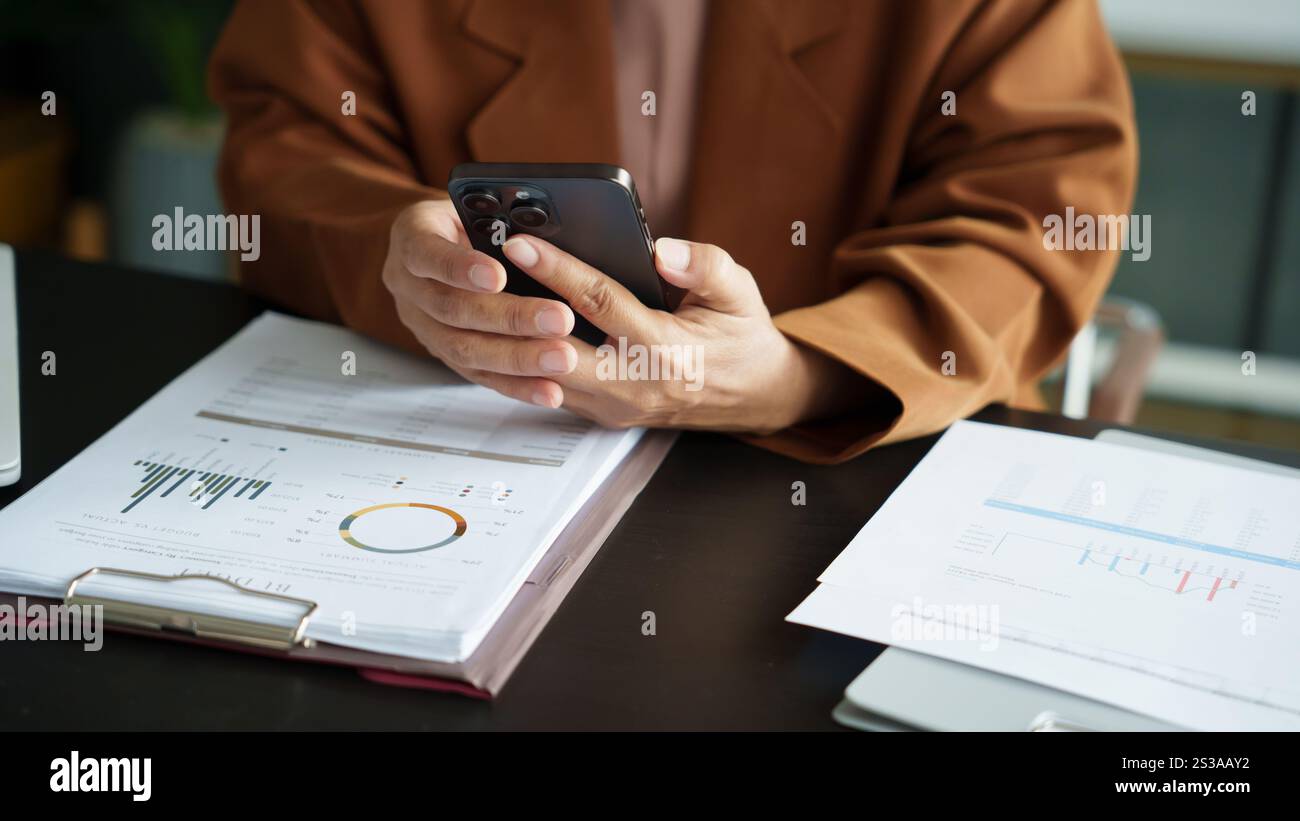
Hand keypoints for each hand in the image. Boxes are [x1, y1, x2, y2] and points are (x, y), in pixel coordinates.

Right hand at [382, 200, 578, 406]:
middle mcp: (408, 284)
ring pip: (464, 349)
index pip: (428, 254)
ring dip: (518, 357)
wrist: (445, 242)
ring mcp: (422, 325)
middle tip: (559, 319)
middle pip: (454, 309)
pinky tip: (550, 392)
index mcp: (412, 236)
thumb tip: (553, 236)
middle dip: (510, 317)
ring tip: (563, 358)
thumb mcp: (478, 204)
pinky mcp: (444, 354)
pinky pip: (479, 376)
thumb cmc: (471, 217)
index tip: (497, 274)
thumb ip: (503, 218)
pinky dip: (517, 386)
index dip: (461, 268)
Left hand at [500, 234, 866, 433]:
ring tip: (486, 294)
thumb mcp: (740, 292)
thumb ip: (704, 265)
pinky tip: (510, 327)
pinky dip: (529, 361)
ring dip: (515, 339)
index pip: (600, 303)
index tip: (522, 243)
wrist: (757, 397)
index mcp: (666, 349)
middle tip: (484, 268)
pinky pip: (553, 388)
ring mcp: (616, 407)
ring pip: (546, 376)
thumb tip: (660, 249)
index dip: (557, 270)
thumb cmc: (743, 338)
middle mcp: (635, 385)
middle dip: (517, 308)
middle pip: (556, 348)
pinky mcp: (605, 416)